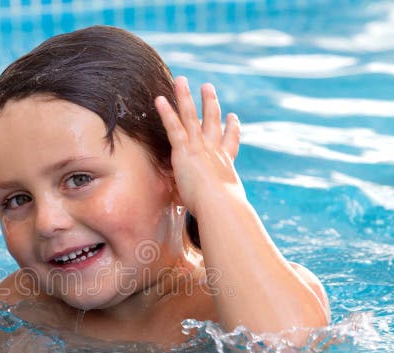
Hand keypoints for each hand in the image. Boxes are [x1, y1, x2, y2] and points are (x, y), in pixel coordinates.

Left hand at [154, 76, 242, 216]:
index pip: (230, 143)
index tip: (233, 118)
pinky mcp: (185, 150)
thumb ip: (221, 214)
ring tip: (181, 80)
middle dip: (210, 103)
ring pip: (191, 116)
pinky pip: (173, 126)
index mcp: (225, 165)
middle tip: (208, 88)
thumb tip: (224, 231)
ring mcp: (200, 148)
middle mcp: (215, 151)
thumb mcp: (224, 211)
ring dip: (185, 97)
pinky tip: (160, 98)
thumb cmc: (224, 214)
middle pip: (213, 121)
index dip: (232, 129)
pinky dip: (167, 112)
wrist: (221, 207)